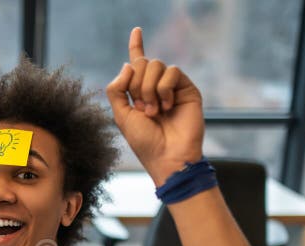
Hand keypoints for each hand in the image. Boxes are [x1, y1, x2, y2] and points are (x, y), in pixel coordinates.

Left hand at [106, 27, 204, 184]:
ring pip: (156, 64)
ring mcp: (172, 87)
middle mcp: (155, 87)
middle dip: (137, 84)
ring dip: (149, 88)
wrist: (167, 157)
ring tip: (154, 111)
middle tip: (142, 107)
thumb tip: (127, 63)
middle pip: (142, 62)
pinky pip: (172, 71)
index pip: (136, 65)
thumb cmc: (144, 141)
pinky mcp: (187, 88)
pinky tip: (167, 107)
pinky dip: (164, 89)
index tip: (137, 30)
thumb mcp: (121, 115)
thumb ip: (117, 89)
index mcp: (138, 93)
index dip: (136, 46)